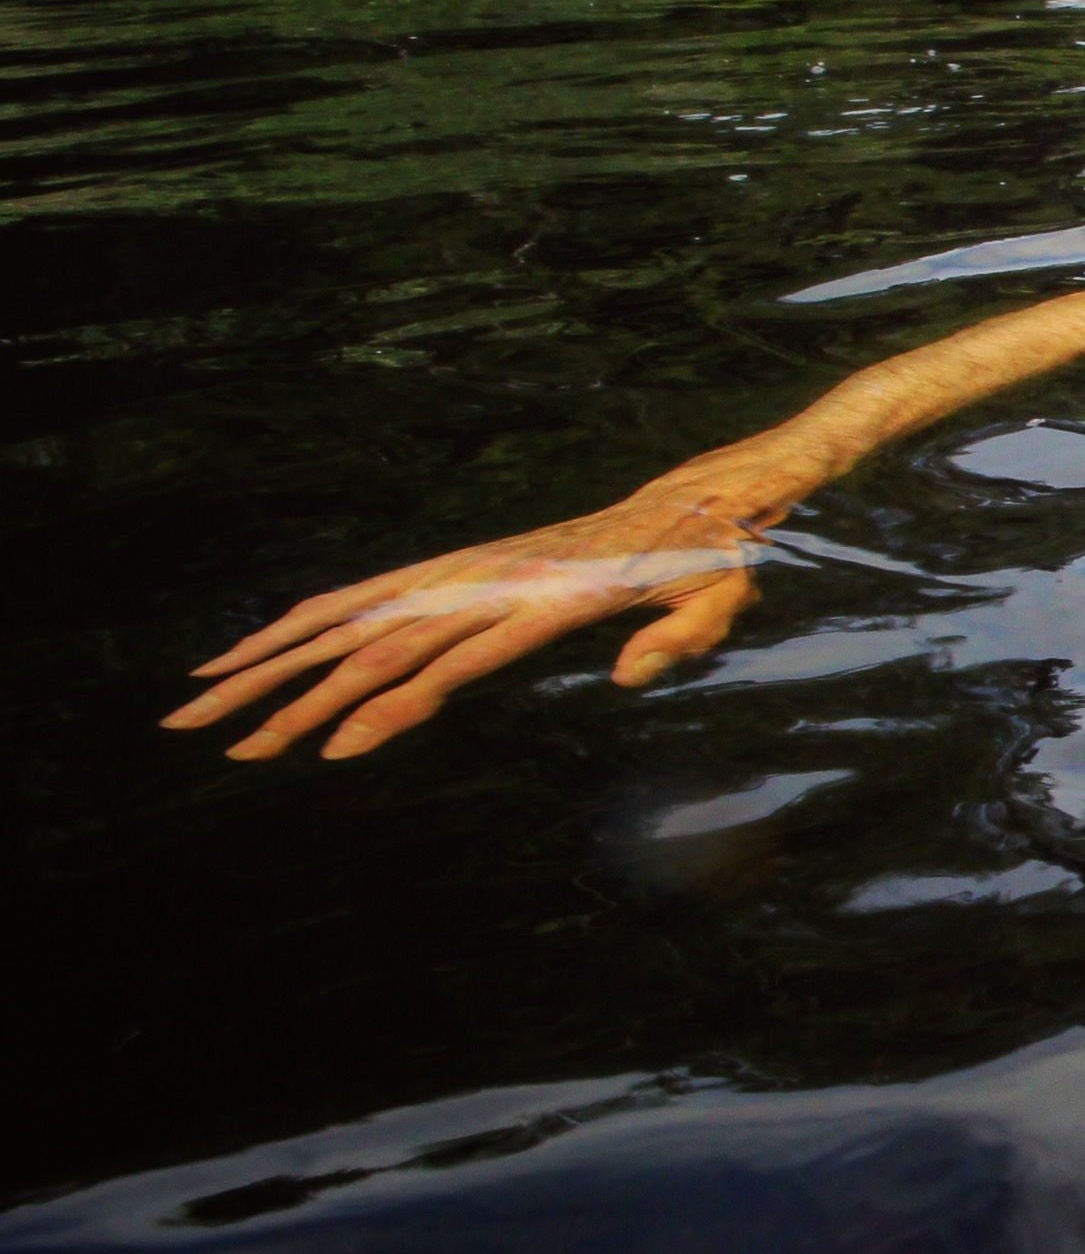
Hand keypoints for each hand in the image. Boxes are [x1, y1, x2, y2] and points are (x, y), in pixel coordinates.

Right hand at [164, 483, 776, 760]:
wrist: (693, 502)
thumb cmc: (711, 565)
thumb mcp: (718, 602)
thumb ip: (679, 640)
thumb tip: (627, 676)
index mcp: (548, 602)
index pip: (450, 665)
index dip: (388, 709)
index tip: (328, 751)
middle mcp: (490, 583)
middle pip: (376, 648)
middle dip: (294, 699)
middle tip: (227, 746)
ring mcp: (466, 570)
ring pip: (350, 618)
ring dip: (270, 661)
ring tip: (199, 704)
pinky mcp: (457, 567)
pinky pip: (366, 595)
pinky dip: (304, 622)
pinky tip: (252, 649)